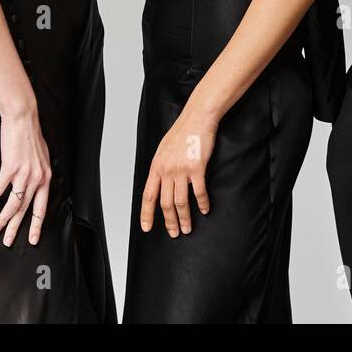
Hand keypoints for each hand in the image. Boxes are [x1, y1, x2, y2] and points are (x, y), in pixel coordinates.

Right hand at [0, 112, 51, 246]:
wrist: (23, 118)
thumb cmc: (31, 136)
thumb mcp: (42, 157)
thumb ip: (39, 174)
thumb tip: (34, 186)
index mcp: (46, 178)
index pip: (42, 208)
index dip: (36, 225)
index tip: (32, 239)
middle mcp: (37, 179)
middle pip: (26, 210)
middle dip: (16, 228)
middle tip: (8, 242)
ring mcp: (24, 174)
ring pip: (13, 204)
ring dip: (3, 218)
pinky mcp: (10, 167)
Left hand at [139, 109, 217, 237]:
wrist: (197, 118)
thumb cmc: (182, 132)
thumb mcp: (164, 150)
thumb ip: (161, 167)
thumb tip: (160, 183)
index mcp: (156, 166)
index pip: (148, 195)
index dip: (146, 214)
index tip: (147, 227)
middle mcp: (166, 170)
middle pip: (165, 203)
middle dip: (169, 221)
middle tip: (174, 232)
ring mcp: (181, 169)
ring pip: (180, 201)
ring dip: (184, 218)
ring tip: (187, 228)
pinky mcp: (197, 168)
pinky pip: (198, 191)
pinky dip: (202, 203)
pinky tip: (204, 209)